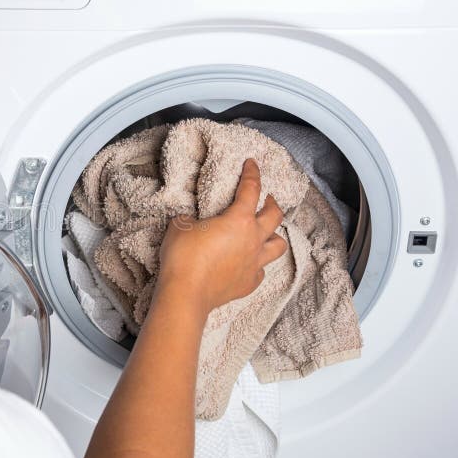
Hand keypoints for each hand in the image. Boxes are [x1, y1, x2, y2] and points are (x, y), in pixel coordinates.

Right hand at [156, 159, 286, 315]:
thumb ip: (190, 218)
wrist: (186, 294)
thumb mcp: (180, 226)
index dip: (253, 173)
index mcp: (239, 220)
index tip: (252, 164)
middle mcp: (253, 240)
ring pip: (278, 246)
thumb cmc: (184, 257)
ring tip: (265, 232)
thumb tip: (193, 221)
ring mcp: (254, 263)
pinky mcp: (249, 283)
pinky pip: (261, 270)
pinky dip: (257, 263)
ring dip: (274, 236)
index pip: (251, 189)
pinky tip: (248, 262)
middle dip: (272, 203)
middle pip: (275, 216)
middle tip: (266, 199)